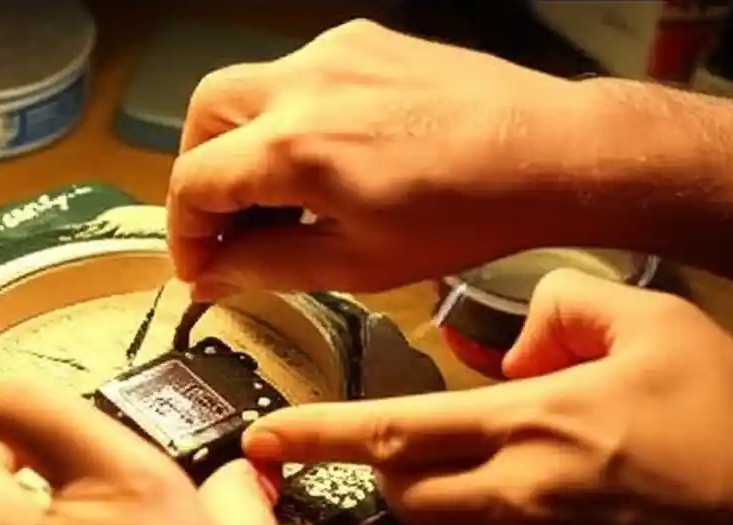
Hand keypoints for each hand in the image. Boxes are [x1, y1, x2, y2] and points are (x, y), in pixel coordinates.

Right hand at [167, 19, 618, 295]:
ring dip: (240, 142)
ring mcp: (334, 52)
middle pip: (202, 118)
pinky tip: (327, 159)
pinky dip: (288, 116)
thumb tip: (212, 276)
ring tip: (279, 197)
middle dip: (201, 174)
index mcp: (293, 148)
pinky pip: (298, 75)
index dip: (186, 235)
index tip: (201, 268)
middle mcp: (301, 84)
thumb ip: (266, 267)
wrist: (546, 153)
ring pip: (246, 89)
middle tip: (227, 225)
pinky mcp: (365, 40)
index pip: (194, 183)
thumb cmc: (464, 216)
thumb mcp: (355, 264)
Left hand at [241, 270, 732, 524]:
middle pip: (402, 489)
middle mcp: (518, 504)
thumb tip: (511, 342)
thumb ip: (564, 307)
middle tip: (433, 434)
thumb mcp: (659, 324)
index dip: (315, 434)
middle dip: (395, 460)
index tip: (261, 436)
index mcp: (532, 428)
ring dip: (447, 499)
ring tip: (510, 471)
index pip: (391, 431)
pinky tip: (550, 518)